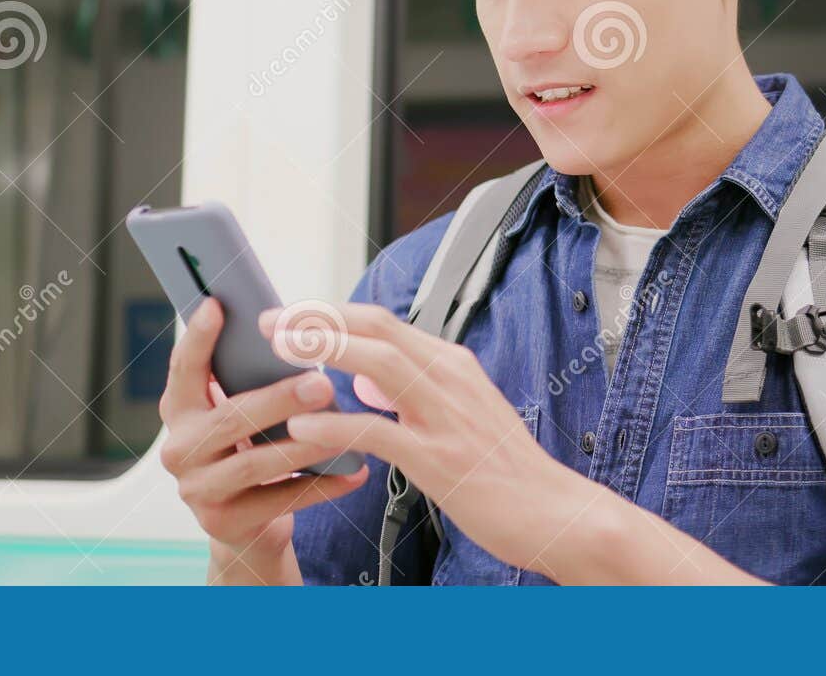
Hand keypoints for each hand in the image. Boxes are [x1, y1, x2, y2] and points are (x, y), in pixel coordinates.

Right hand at [158, 297, 367, 583]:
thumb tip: (291, 332)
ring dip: (304, 443)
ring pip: (256, 463)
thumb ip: (247, 381)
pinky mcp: (224, 524)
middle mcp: (179, 449)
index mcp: (179, 411)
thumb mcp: (240, 414)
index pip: (184, 368)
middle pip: (230, 418)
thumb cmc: (250, 450)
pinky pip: (281, 501)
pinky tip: (355, 471)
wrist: (247, 527)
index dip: (198, 338)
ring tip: (342, 428)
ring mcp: (198, 490)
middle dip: (278, 399)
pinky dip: (323, 485)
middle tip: (320, 383)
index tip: (217, 305)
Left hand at [263, 302, 596, 574]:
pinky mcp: (440, 458)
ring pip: (378, 363)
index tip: (291, 315)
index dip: (331, 313)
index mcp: (451, 365)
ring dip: (325, 350)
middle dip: (317, 318)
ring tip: (280, 350)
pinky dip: (337, 424)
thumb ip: (416, 391)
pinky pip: (380, 432)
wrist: (555, 513)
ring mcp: (446, 416)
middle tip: (270, 320)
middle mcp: (449, 378)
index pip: (382, 321)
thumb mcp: (463, 413)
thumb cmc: (506, 470)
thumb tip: (368, 378)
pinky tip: (302, 426)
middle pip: (375, 327)